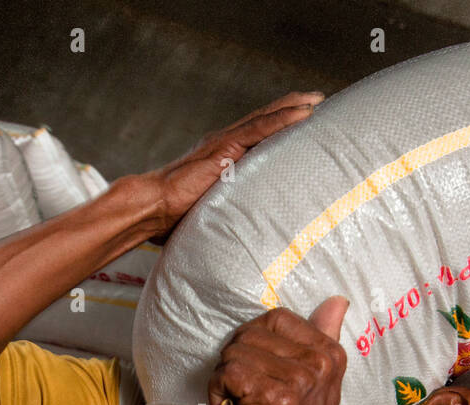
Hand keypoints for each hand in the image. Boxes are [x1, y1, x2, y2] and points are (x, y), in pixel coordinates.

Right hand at [144, 91, 323, 235]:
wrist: (152, 207)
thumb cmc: (171, 216)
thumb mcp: (208, 213)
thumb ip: (223, 214)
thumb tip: (234, 240)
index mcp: (220, 156)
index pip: (254, 135)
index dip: (276, 124)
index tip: (298, 119)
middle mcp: (223, 143)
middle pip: (263, 119)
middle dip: (290, 107)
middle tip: (316, 100)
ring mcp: (224, 142)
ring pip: (265, 117)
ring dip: (293, 106)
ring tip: (316, 99)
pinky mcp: (225, 147)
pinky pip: (260, 128)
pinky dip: (284, 118)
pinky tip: (304, 112)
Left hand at [208, 296, 348, 404]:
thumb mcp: (320, 383)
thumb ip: (323, 338)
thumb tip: (337, 301)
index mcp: (330, 354)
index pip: (275, 318)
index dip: (252, 340)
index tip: (255, 368)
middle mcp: (318, 364)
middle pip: (249, 334)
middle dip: (235, 361)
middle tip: (244, 391)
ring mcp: (298, 381)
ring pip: (234, 354)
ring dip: (224, 379)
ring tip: (239, 402)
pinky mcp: (274, 399)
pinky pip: (228, 374)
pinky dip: (217, 392)